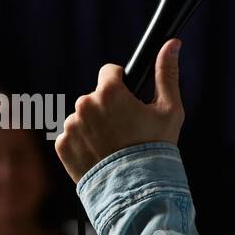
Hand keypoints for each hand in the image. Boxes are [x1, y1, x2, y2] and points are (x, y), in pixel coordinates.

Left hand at [54, 38, 184, 183]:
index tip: (129, 100)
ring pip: (83, 117)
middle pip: (95, 97)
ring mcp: (71, 126)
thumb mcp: (169, 110)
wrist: (137, 191)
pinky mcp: (62, 146)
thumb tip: (172, 43)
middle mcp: (85, 104)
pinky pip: (71, 137)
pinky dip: (82, 144)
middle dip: (107, 109)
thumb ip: (167, 73)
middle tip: (124, 131)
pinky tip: (100, 156)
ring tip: (112, 147)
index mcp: (109, 91)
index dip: (122, 84)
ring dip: (94, 126)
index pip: (109, 72)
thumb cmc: (156, 149)